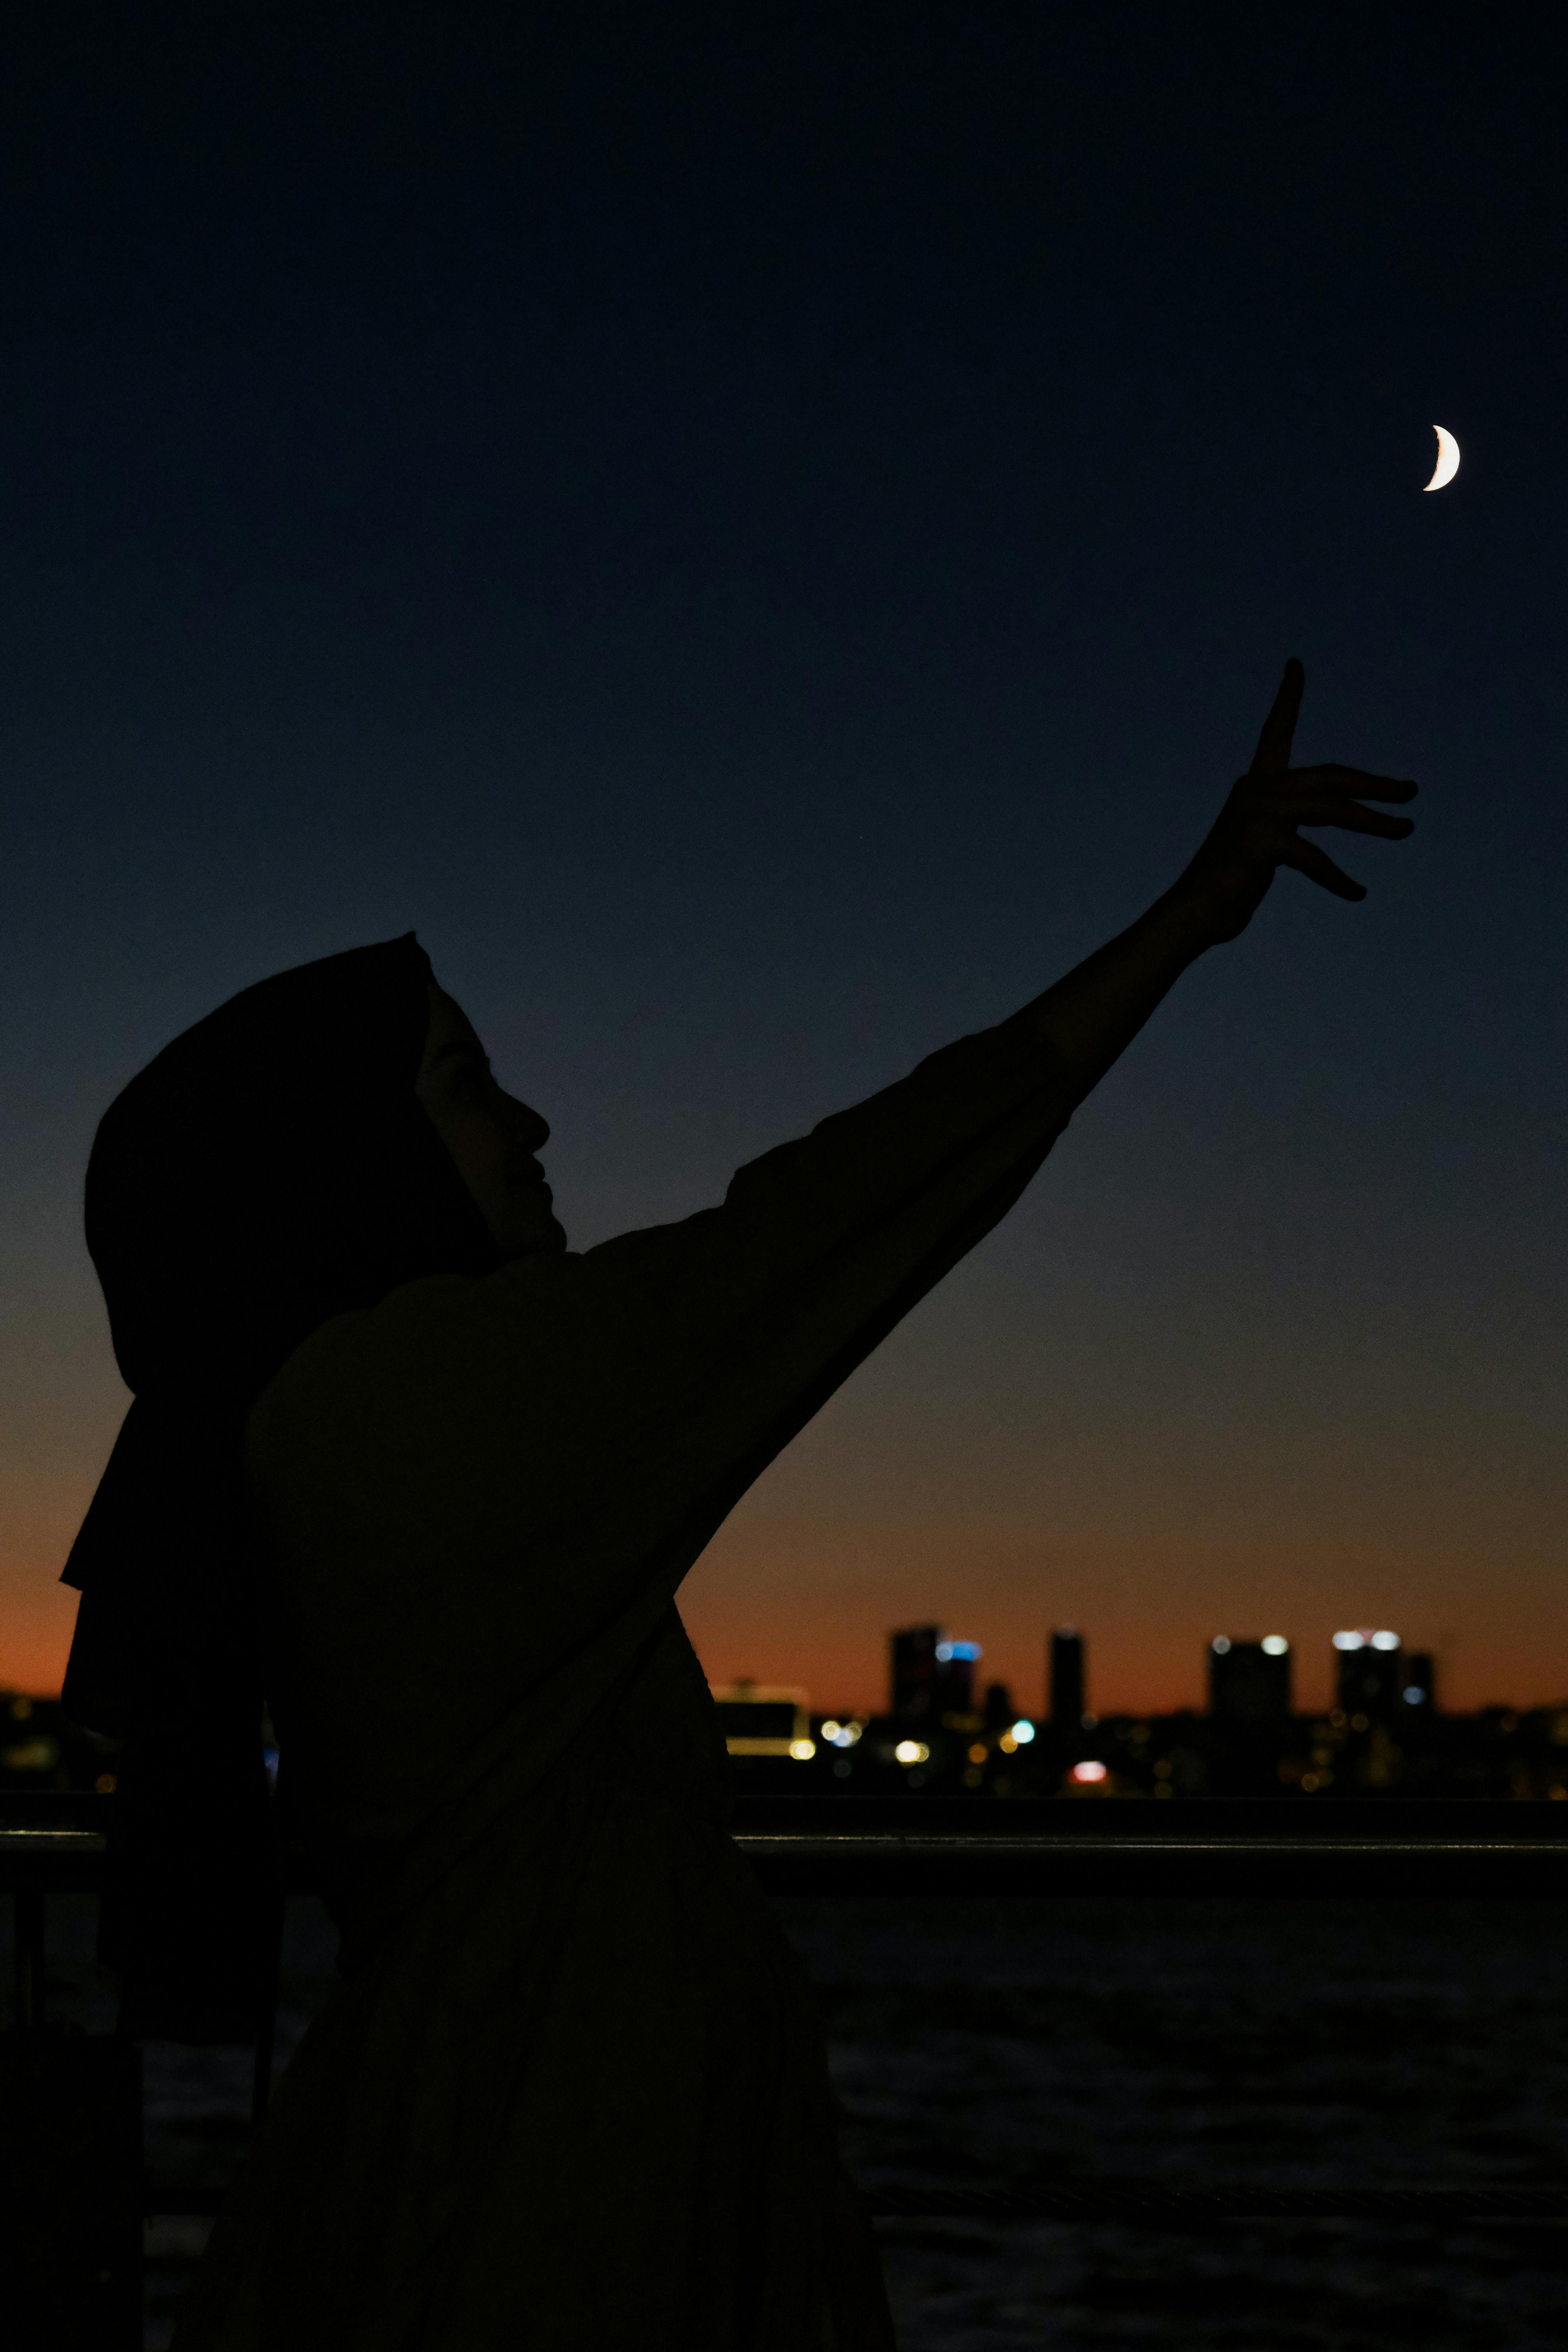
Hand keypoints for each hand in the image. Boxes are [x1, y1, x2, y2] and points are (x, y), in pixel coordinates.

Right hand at [1179, 660, 1416, 943]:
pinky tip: (1358, 893)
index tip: (1295, 664)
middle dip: (1374, 783)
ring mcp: (1260, 814)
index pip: (1275, 731)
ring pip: (1334, 808)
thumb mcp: (1261, 845)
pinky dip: (1338, 878)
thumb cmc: (1228, 886)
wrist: (1193, 912)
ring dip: (1375, 821)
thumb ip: (1285, 826)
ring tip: (1406, 829)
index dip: (1287, 697)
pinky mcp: (1264, 842)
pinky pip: (1316, 857)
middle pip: (1330, 776)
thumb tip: (1310, 831)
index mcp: (1254, 785)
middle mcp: (1257, 790)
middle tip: (1411, 791)